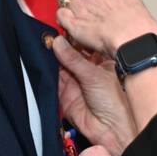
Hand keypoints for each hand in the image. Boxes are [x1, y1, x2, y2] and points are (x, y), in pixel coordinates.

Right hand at [53, 35, 134, 155]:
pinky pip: (52, 80)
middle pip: (69, 53)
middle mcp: (88, 70)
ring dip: (50, 57)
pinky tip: (40, 61)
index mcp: (101, 62)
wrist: (112, 130)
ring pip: (59, 65)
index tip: (61, 26)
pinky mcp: (64, 94)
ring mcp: (75, 82)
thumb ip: (74, 59)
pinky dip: (46, 72)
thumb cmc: (116, 103)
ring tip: (41, 44)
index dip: (73, 36)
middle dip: (59, 45)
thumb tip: (57, 41)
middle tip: (47, 34)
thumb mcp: (94, 75)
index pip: (84, 44)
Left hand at [56, 0, 156, 57]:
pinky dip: (62, 19)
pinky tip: (68, 24)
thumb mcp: (135, 4)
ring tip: (74, 14)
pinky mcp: (75, 24)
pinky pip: (60, 15)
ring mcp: (82, 8)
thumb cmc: (140, 28)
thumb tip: (121, 2)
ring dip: (68, 6)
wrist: (134, 41)